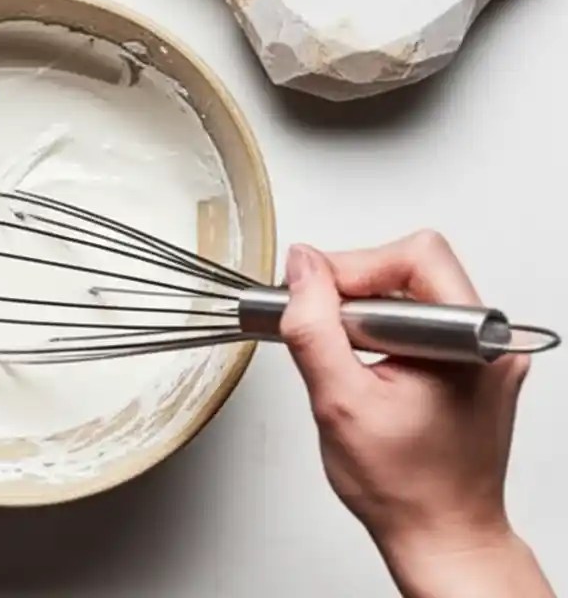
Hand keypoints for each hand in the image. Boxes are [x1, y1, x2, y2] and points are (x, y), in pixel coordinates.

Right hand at [279, 232, 550, 597]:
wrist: (440, 534)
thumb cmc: (404, 487)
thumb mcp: (338, 401)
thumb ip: (313, 326)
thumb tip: (301, 267)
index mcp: (468, 343)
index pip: (411, 257)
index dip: (352, 269)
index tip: (313, 299)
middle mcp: (488, 340)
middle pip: (413, 267)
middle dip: (355, 290)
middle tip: (326, 331)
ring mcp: (483, 352)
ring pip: (414, 292)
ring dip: (366, 314)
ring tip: (344, 355)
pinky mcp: (471, 364)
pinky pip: (421, 320)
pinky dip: (382, 333)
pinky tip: (364, 364)